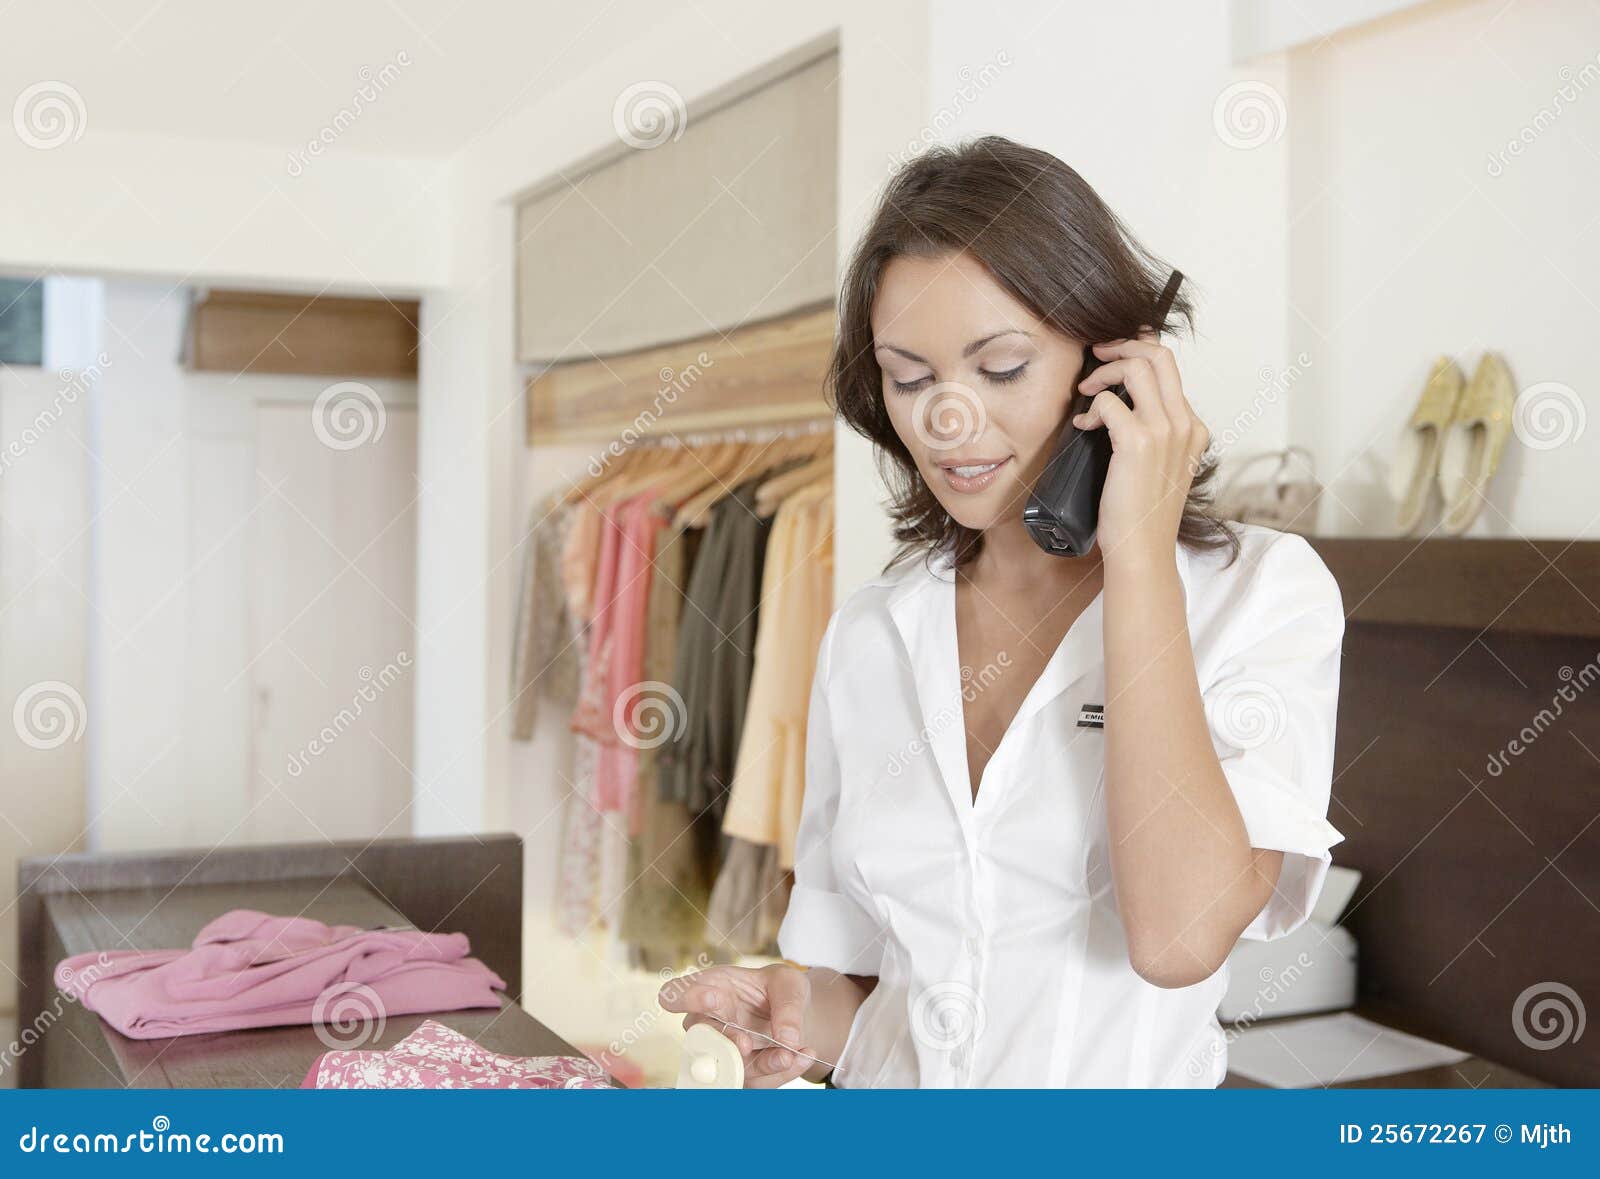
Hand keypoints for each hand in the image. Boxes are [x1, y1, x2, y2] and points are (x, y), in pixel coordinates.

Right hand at [658, 962, 815, 1086]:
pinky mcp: (741, 1073)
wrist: (793, 1016)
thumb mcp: (789, 984)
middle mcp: (709, 1022)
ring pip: (731, 1066)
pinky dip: (782, 1073)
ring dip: (760, 1065)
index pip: (679, 992)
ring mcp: (722, 1051)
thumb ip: (787, 1006)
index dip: (684, 997)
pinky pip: (757, 1082)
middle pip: (702, 1037)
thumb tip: (788, 1038)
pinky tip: (804, 1056)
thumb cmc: (780, 990)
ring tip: (790, 1055)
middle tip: (744, 1042)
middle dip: (723, 1041)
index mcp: (711, 988)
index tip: (706, 997)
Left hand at [1071, 327, 1210, 564]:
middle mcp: (1185, 423)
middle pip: (1159, 355)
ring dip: (1104, 372)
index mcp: (1194, 427)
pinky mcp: (1139, 442)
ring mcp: (1165, 431)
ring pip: (1137, 367)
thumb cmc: (1142, 513)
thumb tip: (1117, 406)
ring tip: (1086, 390)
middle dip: (1122, 345)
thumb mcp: (1159, 466)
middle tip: (1097, 356)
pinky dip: (1091, 408)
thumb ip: (1151, 434)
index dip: (1137, 353)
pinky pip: (1109, 402)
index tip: (1111, 359)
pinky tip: (1083, 425)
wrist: (1144, 549)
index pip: (1170, 369)